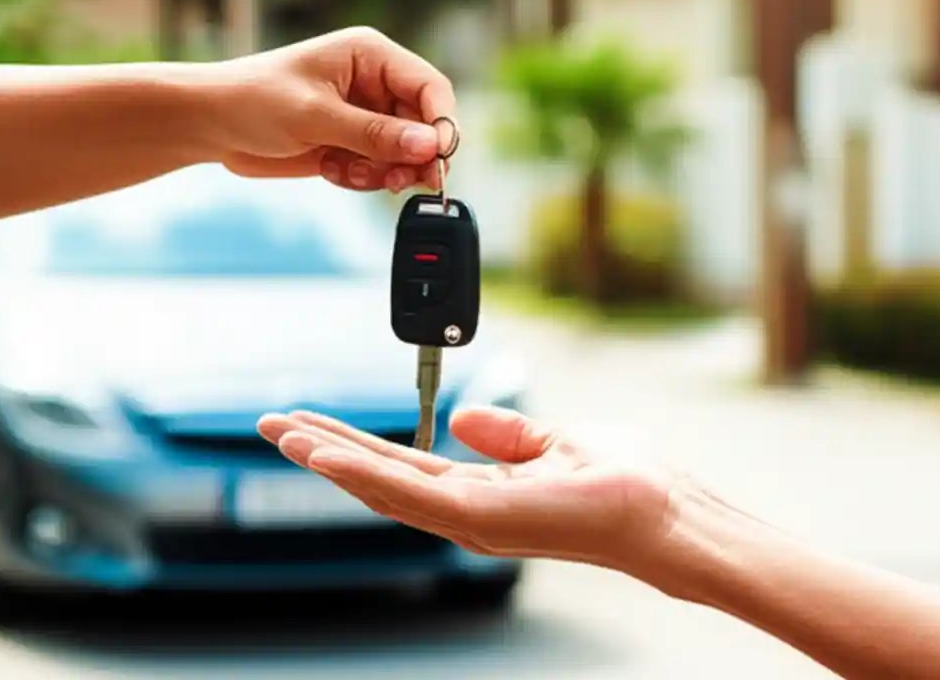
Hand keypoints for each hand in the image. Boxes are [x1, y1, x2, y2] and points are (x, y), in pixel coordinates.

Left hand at [209, 27, 456, 193]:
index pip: (430, 87)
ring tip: (349, 173)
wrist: (211, 124)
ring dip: (384, 172)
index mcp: (371, 55)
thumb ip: (375, 134)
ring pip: (403, 153)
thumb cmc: (253, 100)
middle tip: (397, 181)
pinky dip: (363, 178)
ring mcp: (363, 115)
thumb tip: (429, 146)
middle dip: (411, 157)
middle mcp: (373, 83)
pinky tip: (332, 171)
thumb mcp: (316, 116)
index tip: (437, 158)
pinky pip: (379, 169)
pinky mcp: (350, 143)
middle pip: (423, 126)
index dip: (442, 124)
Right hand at [257, 407, 711, 591]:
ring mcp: (472, 520)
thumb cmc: (627, 483)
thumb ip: (506, 435)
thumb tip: (463, 419)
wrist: (667, 513)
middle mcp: (468, 511)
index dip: (355, 442)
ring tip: (284, 435)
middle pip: (381, 475)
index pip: (403, 463)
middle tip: (272, 424)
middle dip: (326, 449)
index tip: (313, 420)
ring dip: (331, 460)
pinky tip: (329, 455)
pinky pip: (411, 494)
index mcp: (482, 490)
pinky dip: (364, 474)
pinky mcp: (483, 520)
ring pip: (384, 486)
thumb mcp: (555, 441)